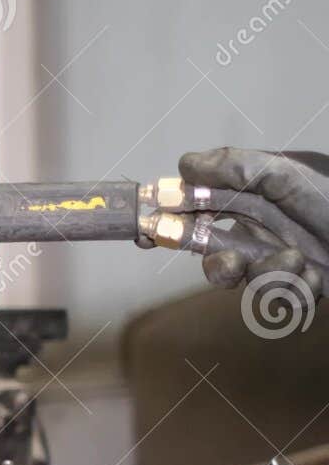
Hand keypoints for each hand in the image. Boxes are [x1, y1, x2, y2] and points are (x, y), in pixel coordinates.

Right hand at [179, 147, 328, 297]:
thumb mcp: (289, 174)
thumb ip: (237, 168)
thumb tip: (184, 164)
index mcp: (254, 200)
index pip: (201, 210)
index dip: (174, 221)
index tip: (151, 231)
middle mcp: (261, 230)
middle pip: (214, 255)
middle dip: (220, 264)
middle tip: (232, 260)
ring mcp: (278, 260)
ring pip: (248, 281)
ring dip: (271, 274)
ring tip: (297, 260)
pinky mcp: (297, 287)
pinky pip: (279, 299)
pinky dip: (297, 289)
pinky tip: (317, 275)